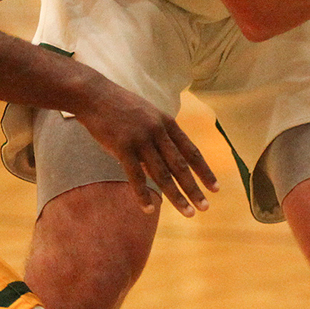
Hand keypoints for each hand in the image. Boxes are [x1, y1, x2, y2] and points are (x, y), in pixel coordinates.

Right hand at [73, 76, 218, 216]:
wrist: (94, 95)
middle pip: (180, 166)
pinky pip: (135, 176)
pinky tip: (149, 209)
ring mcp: (141, 139)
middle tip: (205, 207)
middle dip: (194, 188)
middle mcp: (158, 131)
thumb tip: (162, 166)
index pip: (191, 151)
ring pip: (162, 174)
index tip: (215, 188)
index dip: (204, 171)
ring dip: (176, 196)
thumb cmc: (119, 106)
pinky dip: (142, 195)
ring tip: (188, 213)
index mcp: (167, 122)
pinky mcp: (122, 146)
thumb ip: (158, 138)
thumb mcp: (147, 115)